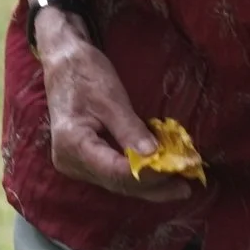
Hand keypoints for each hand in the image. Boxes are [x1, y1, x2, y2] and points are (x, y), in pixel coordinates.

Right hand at [38, 32, 193, 202]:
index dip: (148, 175)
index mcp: (72, 144)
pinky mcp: (84, 160)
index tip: (177, 172)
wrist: (64, 62)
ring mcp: (75, 163)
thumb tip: (154, 156)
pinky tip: (159, 174)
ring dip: (147, 183)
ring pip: (116, 181)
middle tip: (185, 188)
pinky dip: (136, 173)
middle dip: (152, 186)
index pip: (115, 171)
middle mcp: (70, 161)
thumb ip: (130, 130)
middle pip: (116, 182)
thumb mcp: (111, 99)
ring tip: (178, 184)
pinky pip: (113, 172)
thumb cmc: (85, 74)